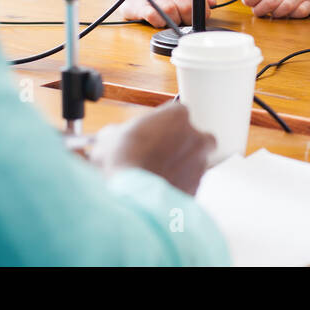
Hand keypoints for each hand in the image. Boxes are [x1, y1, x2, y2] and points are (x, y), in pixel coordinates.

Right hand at [94, 102, 215, 195]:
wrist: (132, 196)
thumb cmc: (123, 162)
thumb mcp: (110, 137)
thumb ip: (119, 133)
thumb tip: (112, 138)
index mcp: (178, 116)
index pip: (177, 113)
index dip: (162, 124)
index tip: (151, 133)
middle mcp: (195, 138)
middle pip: (197, 137)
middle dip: (183, 145)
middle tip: (161, 154)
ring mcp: (199, 164)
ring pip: (196, 163)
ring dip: (181, 168)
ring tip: (156, 176)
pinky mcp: (196, 189)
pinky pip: (190, 185)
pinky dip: (179, 187)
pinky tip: (159, 191)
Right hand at [117, 0, 216, 27]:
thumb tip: (212, 2)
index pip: (200, 0)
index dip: (200, 13)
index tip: (194, 18)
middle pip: (187, 8)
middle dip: (186, 19)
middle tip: (180, 20)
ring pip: (171, 11)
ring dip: (172, 21)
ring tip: (168, 20)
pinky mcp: (142, 7)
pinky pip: (154, 16)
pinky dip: (158, 22)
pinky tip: (157, 21)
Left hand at [235, 0, 309, 17]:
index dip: (249, 0)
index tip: (250, 1)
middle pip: (269, 4)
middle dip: (259, 10)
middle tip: (258, 9)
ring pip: (283, 10)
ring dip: (273, 14)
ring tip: (271, 10)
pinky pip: (299, 13)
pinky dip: (290, 16)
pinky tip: (286, 12)